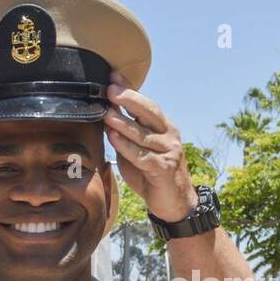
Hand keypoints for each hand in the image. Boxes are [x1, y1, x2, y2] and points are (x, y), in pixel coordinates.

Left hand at [103, 70, 199, 223]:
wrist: (174, 203)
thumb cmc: (151, 176)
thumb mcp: (136, 153)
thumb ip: (125, 138)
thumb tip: (106, 119)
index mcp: (163, 127)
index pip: (146, 104)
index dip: (130, 90)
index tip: (113, 77)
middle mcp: (168, 135)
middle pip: (149, 111)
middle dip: (129, 99)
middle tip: (110, 89)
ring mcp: (168, 150)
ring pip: (142, 134)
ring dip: (123, 122)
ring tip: (106, 113)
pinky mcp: (163, 168)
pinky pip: (142, 155)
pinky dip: (126, 146)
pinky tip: (113, 137)